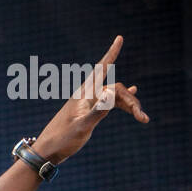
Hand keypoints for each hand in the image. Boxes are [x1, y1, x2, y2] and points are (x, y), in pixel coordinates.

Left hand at [32, 34, 148, 164]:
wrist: (48, 152)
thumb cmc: (62, 140)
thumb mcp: (82, 127)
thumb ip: (98, 111)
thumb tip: (111, 93)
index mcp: (85, 94)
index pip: (101, 69)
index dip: (111, 54)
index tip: (119, 38)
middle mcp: (88, 95)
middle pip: (116, 89)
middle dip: (131, 101)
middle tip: (143, 118)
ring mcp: (89, 103)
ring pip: (115, 97)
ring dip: (129, 106)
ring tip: (143, 118)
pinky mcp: (89, 112)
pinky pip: (110, 103)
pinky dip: (122, 103)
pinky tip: (132, 95)